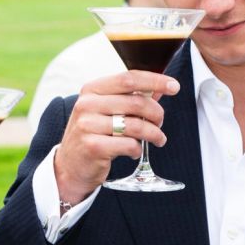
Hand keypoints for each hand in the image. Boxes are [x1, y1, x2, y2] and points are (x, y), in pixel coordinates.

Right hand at [53, 70, 179, 204]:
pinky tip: (135, 151)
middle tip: (161, 122)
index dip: (155, 81)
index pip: (128, 78)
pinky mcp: (93, 147)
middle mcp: (87, 104)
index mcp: (91, 89)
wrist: (70, 166)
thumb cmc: (93, 134)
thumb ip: (130, 98)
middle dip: (157, 113)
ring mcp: (87, 126)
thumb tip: (160, 89)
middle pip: (136, 102)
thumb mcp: (105, 111)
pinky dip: (138, 149)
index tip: (174, 86)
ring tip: (158, 139)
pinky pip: (129, 145)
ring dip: (154, 133)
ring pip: (135, 125)